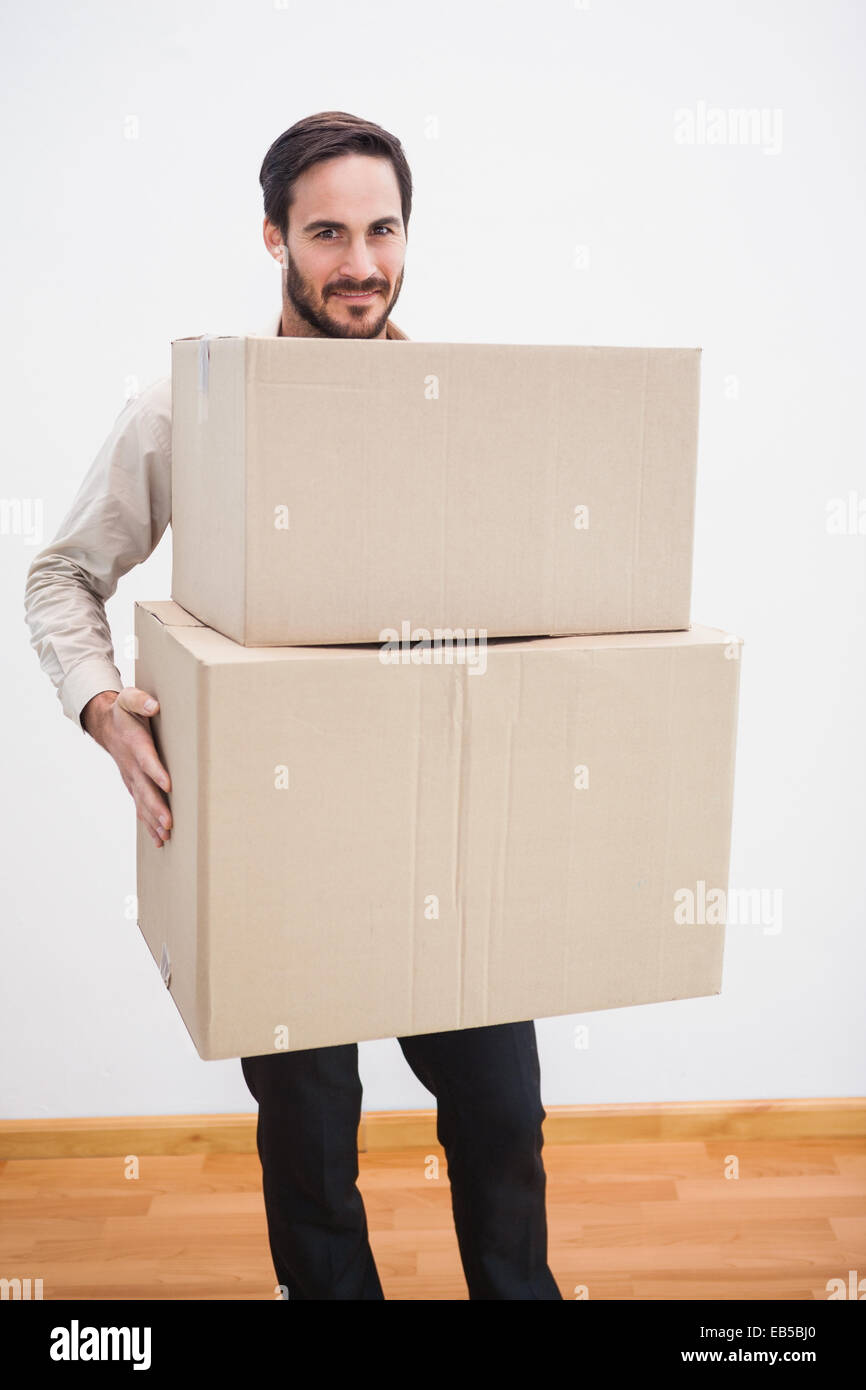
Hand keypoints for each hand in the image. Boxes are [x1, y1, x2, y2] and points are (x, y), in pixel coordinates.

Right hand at [82, 688, 171, 847]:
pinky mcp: (133, 785)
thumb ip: (140, 700)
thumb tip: (154, 705)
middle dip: (156, 807)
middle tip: (169, 823)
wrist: (107, 725)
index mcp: (134, 743)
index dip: (156, 772)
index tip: (168, 785)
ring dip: (153, 820)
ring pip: (142, 802)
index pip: (146, 759)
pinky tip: (160, 839)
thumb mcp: (129, 699)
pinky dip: (149, 823)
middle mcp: (131, 765)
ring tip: (166, 836)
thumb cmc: (124, 712)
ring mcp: (131, 778)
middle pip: (144, 789)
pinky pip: (140, 806)